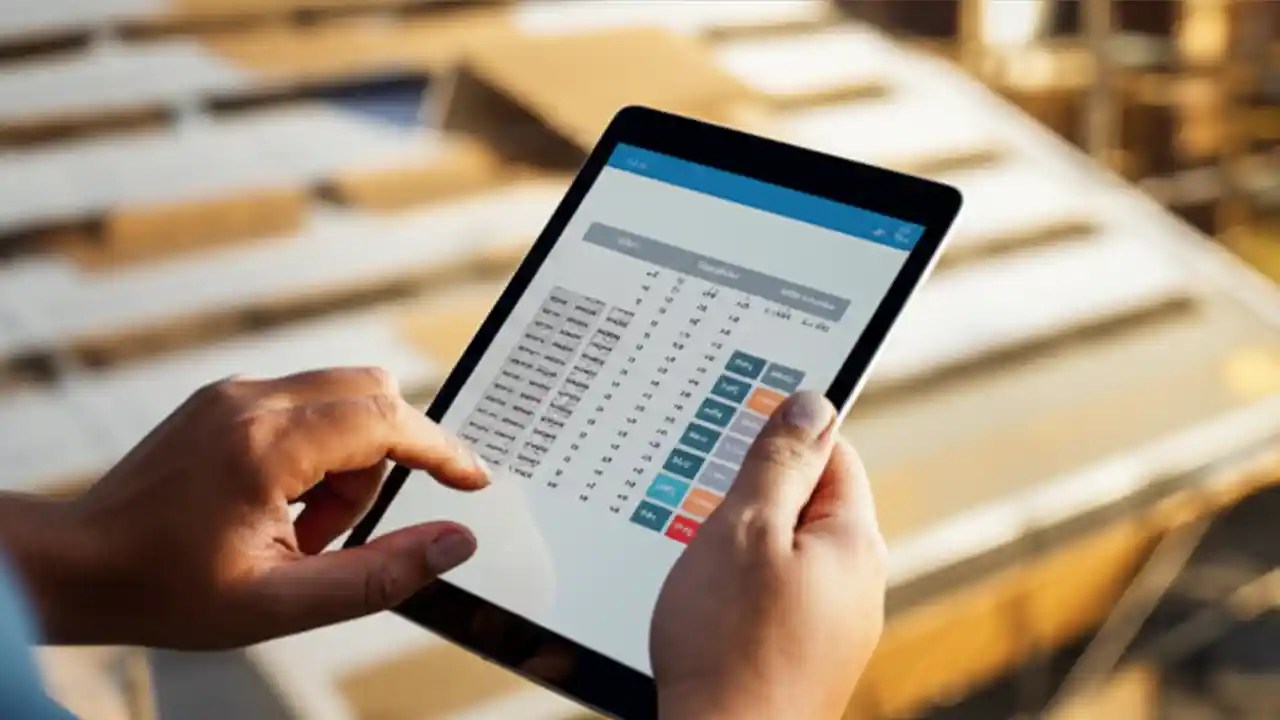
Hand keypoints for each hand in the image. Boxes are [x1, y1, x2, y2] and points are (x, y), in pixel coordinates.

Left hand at [0, 368, 488, 647]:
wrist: (79, 565)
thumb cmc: (168, 589)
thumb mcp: (283, 603)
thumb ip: (381, 573)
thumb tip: (455, 541)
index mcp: (266, 447)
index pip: (386, 421)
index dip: (442, 450)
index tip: (472, 481)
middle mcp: (250, 401)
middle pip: (372, 395)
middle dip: (380, 464)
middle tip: (331, 533)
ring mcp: (233, 393)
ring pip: (341, 399)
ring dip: (344, 462)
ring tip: (292, 528)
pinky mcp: (223, 397)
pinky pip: (305, 403)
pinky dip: (315, 450)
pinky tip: (274, 503)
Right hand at [652, 391, 886, 719]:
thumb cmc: (729, 647)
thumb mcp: (745, 530)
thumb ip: (779, 463)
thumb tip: (812, 402)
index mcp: (854, 543)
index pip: (831, 452)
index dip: (780, 440)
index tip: (734, 444)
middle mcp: (856, 584)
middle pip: (806, 503)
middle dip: (754, 499)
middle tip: (707, 513)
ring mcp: (833, 625)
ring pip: (785, 552)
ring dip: (742, 547)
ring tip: (703, 571)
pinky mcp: (805, 655)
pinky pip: (776, 595)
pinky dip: (742, 590)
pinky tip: (710, 610)